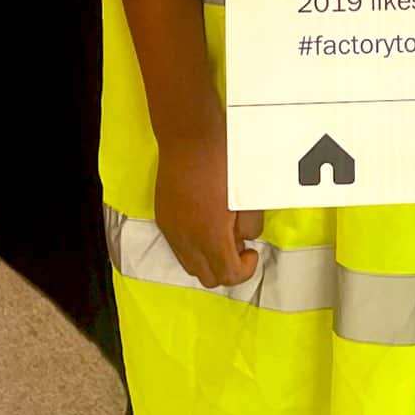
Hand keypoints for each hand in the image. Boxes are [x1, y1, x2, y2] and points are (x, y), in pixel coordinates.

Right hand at [155, 127, 263, 289]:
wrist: (189, 137)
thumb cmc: (223, 160)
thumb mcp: (248, 194)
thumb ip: (250, 224)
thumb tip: (244, 238)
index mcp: (210, 235)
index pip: (228, 275)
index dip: (245, 269)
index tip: (251, 251)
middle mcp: (186, 239)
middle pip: (208, 277)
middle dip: (226, 266)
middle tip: (237, 241)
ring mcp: (171, 230)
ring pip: (190, 265)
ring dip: (208, 258)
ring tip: (221, 230)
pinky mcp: (163, 219)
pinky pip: (179, 247)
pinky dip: (194, 245)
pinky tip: (204, 221)